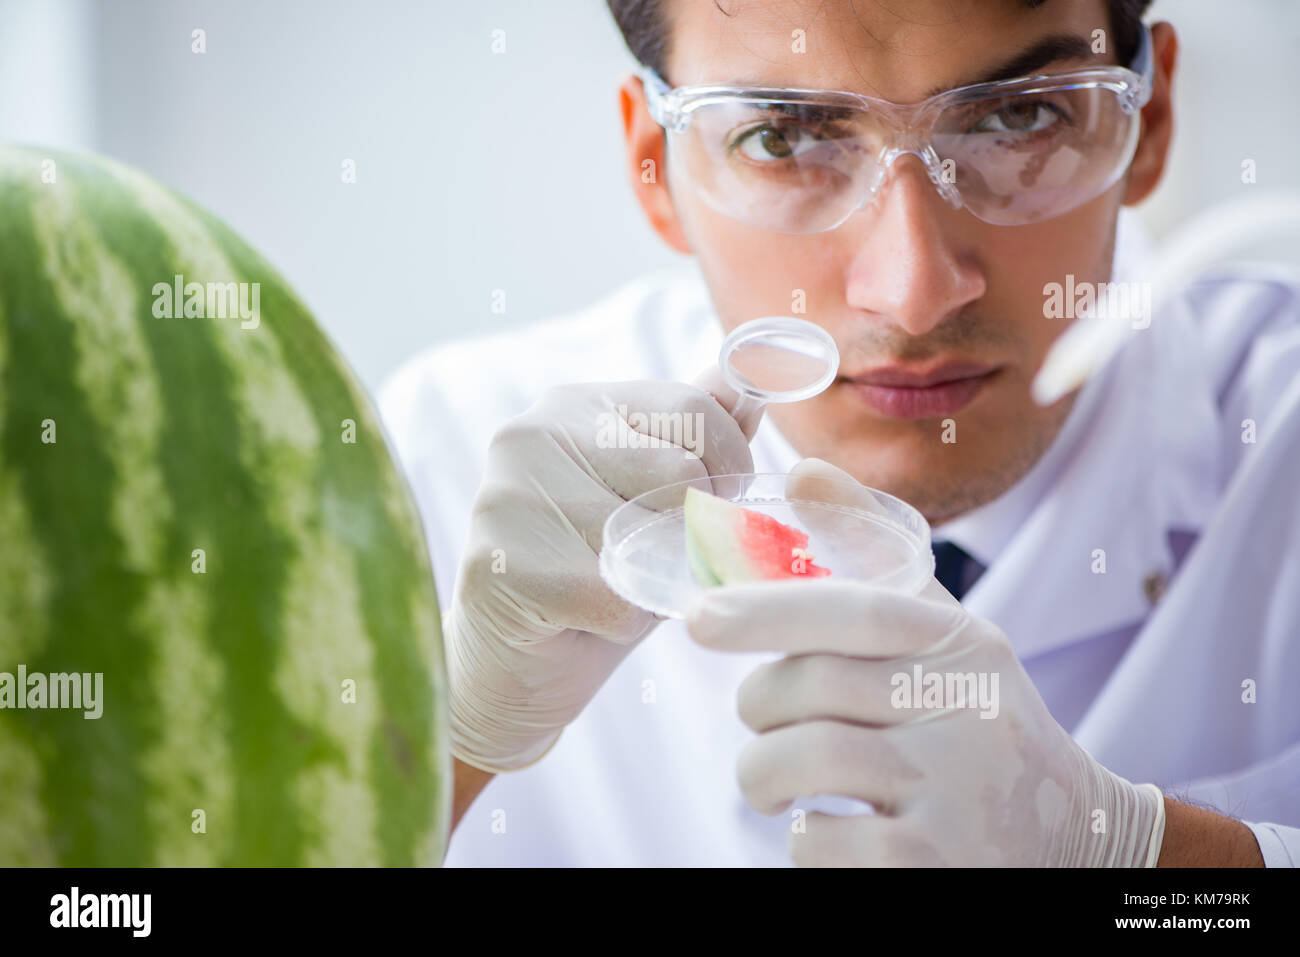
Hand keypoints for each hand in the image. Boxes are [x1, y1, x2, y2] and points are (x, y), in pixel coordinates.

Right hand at [447, 373, 756, 771]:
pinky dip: (617, 624)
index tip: (702, 510)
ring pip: (648, 535)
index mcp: (576, 403)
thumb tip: (747, 375)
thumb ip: (697, 438)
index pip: (696, 407)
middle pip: (679, 471)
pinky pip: (613, 596)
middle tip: (647, 561)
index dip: (726, 470)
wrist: (514, 673)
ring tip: (608, 589)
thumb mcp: (659, 500)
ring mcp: (509, 493)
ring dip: (650, 583)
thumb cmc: (595, 580)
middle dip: (687, 532)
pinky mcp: (499, 562)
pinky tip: (579, 621)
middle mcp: (533, 431)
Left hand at [684, 457, 1165, 865]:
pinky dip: (801, 839)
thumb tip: (801, 472)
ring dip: (761, 773)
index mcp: (963, 644)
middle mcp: (970, 710)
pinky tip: (826, 827)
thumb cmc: (973, 717)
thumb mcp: (943, 631)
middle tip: (762, 718)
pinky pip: (822, 844)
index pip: (859, 610)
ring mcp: (958, 793)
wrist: (1070, 834)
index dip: (770, 607)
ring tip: (773, 781)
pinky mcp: (936, 864)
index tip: (697, 616)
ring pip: (805, 760)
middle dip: (760, 704)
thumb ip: (871, 553)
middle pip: (813, 686)